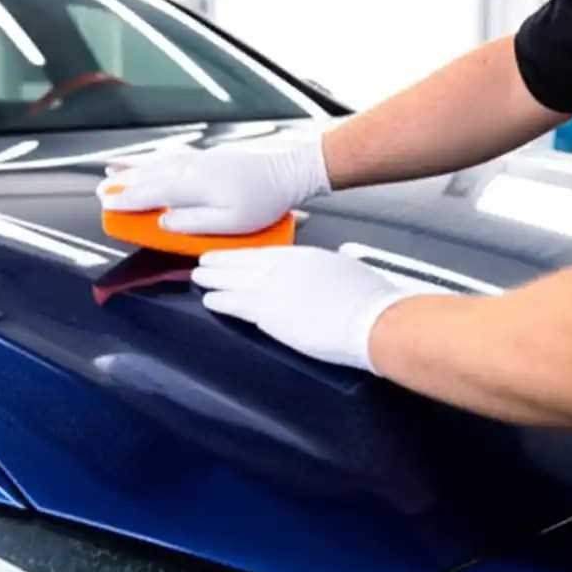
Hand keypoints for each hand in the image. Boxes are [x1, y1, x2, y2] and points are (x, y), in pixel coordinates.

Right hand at [96, 134, 331, 234]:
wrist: (287, 172)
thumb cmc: (263, 201)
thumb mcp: (230, 223)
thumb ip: (193, 222)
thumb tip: (164, 221)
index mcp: (193, 185)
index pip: (151, 193)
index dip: (126, 200)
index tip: (107, 205)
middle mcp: (191, 167)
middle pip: (147, 175)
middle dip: (121, 183)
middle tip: (100, 191)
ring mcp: (198, 159)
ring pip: (156, 163)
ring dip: (131, 168)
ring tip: (110, 172)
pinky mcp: (205, 157)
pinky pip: (168, 156)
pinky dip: (150, 158)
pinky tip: (145, 160)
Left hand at [191, 246, 415, 371]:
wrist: (371, 319)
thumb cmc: (367, 298)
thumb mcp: (341, 269)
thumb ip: (319, 270)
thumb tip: (312, 276)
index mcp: (301, 256)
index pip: (262, 252)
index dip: (242, 254)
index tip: (230, 254)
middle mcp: (282, 268)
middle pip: (242, 262)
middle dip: (220, 262)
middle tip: (203, 262)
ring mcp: (273, 289)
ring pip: (232, 281)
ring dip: (213, 280)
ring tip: (200, 279)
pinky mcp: (269, 313)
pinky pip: (235, 304)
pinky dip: (220, 301)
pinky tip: (210, 301)